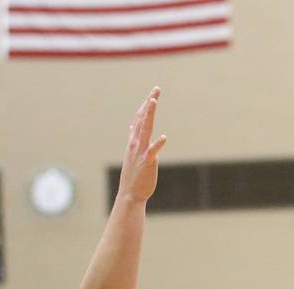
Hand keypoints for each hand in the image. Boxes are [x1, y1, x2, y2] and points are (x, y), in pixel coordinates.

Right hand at [117, 87, 167, 203]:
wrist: (130, 194)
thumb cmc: (134, 175)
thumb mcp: (132, 153)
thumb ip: (134, 139)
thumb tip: (133, 128)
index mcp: (134, 141)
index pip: (139, 119)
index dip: (146, 105)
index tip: (153, 94)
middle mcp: (136, 143)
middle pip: (143, 119)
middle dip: (150, 103)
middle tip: (156, 89)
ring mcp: (141, 152)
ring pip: (145, 130)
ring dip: (149, 115)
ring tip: (154, 101)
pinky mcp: (148, 162)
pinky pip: (152, 152)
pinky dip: (157, 144)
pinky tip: (164, 137)